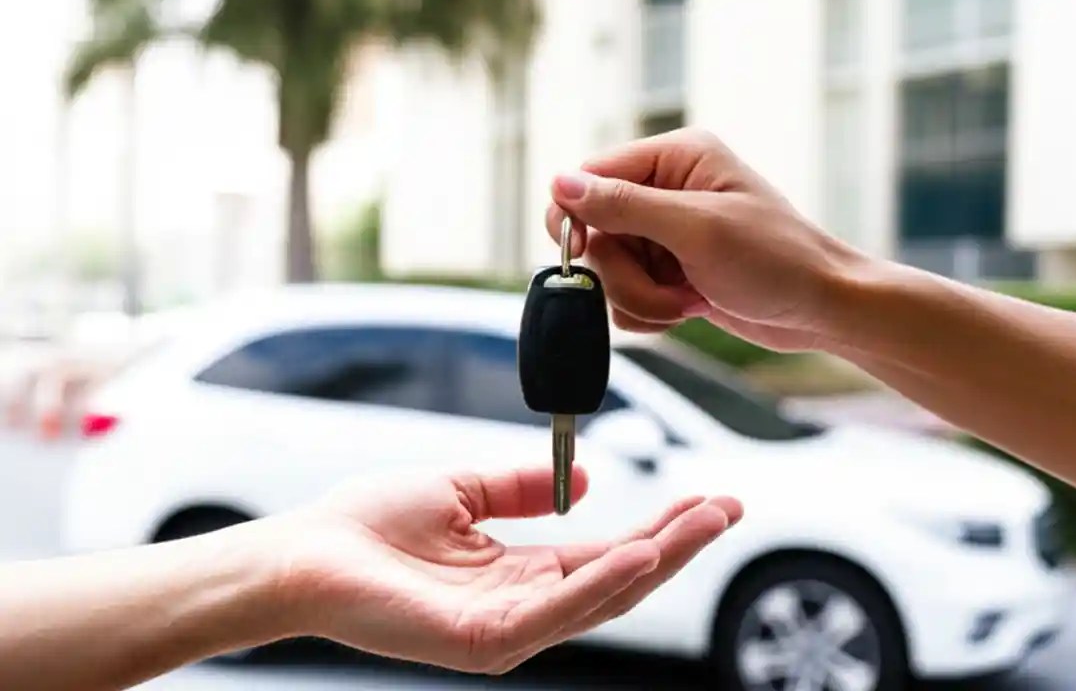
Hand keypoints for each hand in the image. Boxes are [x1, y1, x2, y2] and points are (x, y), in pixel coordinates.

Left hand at [262, 465, 741, 673]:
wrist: (302, 550)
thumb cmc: (369, 524)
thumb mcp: (462, 491)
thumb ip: (522, 489)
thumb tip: (583, 477)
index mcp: (520, 574)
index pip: (608, 555)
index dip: (660, 528)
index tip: (708, 496)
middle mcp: (523, 608)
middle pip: (620, 580)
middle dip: (679, 544)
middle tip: (730, 506)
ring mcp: (506, 632)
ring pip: (601, 598)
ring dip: (660, 559)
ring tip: (705, 520)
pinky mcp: (482, 642)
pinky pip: (556, 613)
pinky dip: (602, 584)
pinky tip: (640, 554)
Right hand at [545, 128, 866, 351]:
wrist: (822, 310)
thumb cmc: (776, 260)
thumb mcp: (697, 229)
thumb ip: (625, 206)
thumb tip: (560, 183)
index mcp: (675, 158)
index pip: (591, 176)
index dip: (577, 217)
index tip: (584, 253)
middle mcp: (666, 190)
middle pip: (595, 231)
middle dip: (624, 272)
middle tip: (667, 288)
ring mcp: (666, 234)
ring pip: (608, 270)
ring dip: (641, 296)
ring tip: (687, 301)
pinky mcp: (670, 272)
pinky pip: (626, 294)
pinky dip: (649, 311)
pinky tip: (688, 309)